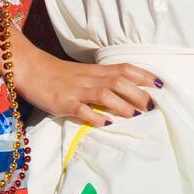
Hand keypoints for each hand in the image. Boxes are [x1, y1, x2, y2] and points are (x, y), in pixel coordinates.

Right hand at [3, 45, 162, 125]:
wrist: (33, 70)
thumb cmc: (62, 75)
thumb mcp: (87, 74)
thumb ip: (105, 80)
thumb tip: (129, 93)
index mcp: (97, 70)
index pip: (125, 69)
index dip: (144, 76)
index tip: (161, 84)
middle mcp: (91, 78)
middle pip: (119, 82)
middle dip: (138, 93)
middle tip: (152, 106)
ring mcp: (78, 90)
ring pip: (104, 94)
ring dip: (121, 105)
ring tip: (134, 116)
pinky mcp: (64, 103)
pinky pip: (81, 110)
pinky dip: (94, 117)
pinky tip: (105, 124)